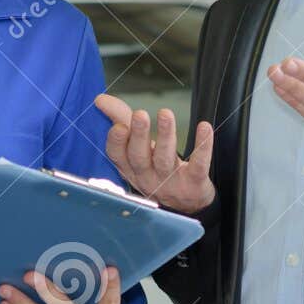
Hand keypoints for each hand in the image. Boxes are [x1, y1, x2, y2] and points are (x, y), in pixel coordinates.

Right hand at [94, 94, 215, 214]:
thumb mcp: (136, 148)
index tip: (119, 125)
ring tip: (166, 113)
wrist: (186, 205)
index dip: (117, 142)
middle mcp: (147, 177)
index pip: (118, 156)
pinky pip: (198, 165)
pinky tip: (204, 127)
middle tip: (140, 114)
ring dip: (166, 135)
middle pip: (139, 157)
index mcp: (130, 168)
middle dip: (139, 135)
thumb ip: (121, 120)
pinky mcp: (194, 183)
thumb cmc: (155, 169)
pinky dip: (202, 147)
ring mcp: (170, 182)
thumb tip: (100, 99)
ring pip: (165, 159)